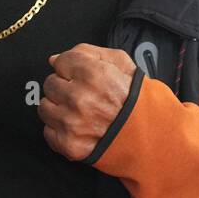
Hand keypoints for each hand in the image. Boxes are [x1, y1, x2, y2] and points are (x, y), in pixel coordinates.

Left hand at [39, 44, 135, 161]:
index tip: (79, 75)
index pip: (61, 62)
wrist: (154, 139)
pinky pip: (48, 131)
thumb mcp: (124, 65)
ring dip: (59, 108)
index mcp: (94, 75)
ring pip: (44, 107)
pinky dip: (60, 129)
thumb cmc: (139, 102)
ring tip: (80, 112)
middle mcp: (79, 99)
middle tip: (83, 95)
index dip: (71, 67)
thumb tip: (56, 58)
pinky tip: (79, 127)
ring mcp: (72, 123)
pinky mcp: (68, 144)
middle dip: (64, 86)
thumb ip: (89, 53)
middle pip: (50, 83)